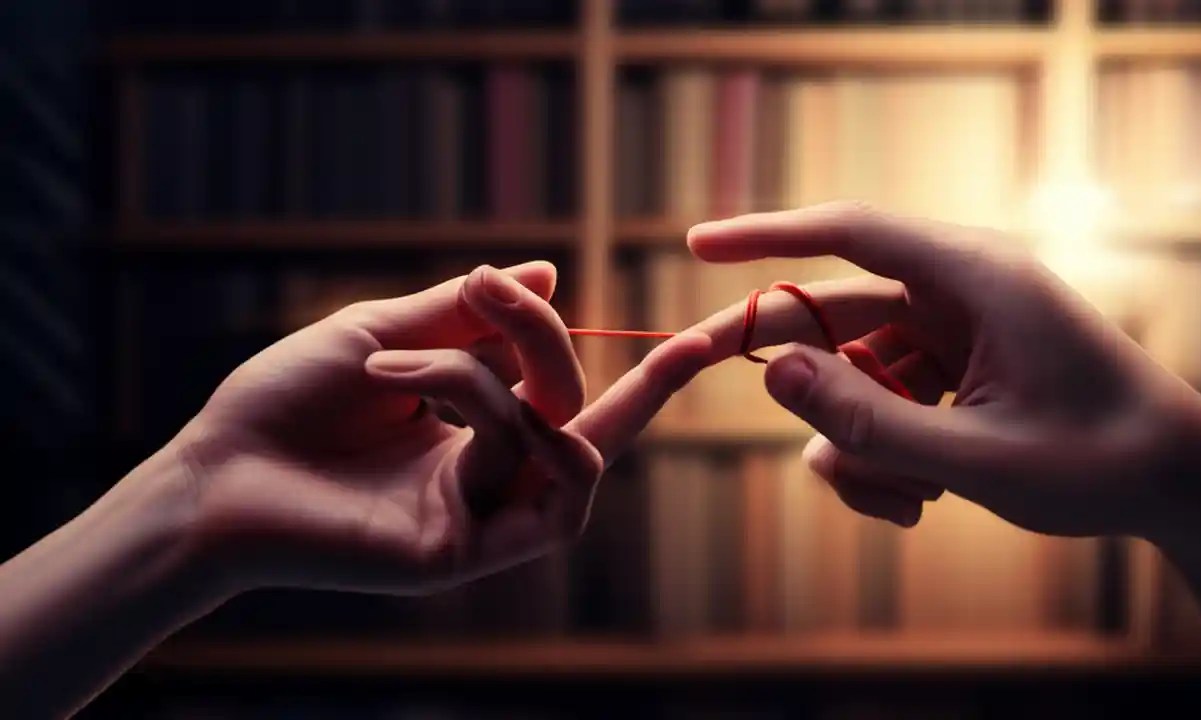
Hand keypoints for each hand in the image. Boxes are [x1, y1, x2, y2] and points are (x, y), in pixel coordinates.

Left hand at [165, 261, 708, 595]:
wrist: (212, 471)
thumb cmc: (285, 402)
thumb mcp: (380, 331)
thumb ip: (468, 315)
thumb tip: (550, 273)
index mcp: (480, 428)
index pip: (578, 401)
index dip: (648, 378)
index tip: (701, 335)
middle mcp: (494, 475)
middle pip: (576, 406)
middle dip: (543, 335)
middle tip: (486, 284)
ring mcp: (485, 517)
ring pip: (564, 441)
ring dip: (499, 377)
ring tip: (405, 357)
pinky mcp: (469, 553)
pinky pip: (545, 490)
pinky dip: (503, 418)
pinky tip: (431, 389)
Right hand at [683, 201, 1200, 539]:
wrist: (1175, 486)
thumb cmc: (1097, 459)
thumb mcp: (975, 454)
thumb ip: (868, 419)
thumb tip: (772, 374)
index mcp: (973, 278)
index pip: (849, 234)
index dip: (766, 237)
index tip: (697, 243)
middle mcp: (955, 295)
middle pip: (832, 314)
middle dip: (784, 368)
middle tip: (684, 375)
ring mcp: (951, 337)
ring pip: (852, 379)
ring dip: (859, 446)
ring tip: (912, 499)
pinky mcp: (951, 375)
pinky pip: (881, 407)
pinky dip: (883, 459)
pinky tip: (924, 502)